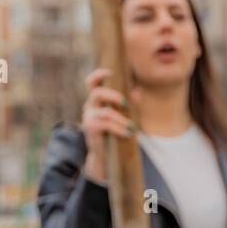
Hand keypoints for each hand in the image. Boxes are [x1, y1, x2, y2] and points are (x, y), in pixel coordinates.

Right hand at [80, 67, 139, 184]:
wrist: (106, 155)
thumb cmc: (116, 131)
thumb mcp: (124, 115)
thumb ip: (130, 103)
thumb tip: (138, 93)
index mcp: (97, 100)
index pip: (91, 83)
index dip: (98, 75)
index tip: (110, 73)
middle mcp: (90, 106)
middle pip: (97, 93)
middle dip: (113, 96)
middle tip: (126, 105)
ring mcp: (89, 118)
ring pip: (105, 112)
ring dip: (122, 119)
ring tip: (133, 127)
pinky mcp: (90, 129)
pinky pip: (106, 125)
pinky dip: (119, 129)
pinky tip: (128, 134)